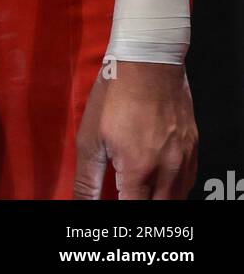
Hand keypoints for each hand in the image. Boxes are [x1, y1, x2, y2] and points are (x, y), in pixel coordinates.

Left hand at [74, 62, 197, 199]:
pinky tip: (158, 178)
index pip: (134, 212)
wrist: (148, 59)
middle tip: (125, 193)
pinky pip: (188, 181)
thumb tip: (81, 204)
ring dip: (158, 200)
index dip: (122, 214)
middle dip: (139, 206)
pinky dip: (174, 188)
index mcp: (140, 169)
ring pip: (176, 199)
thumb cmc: (116, 93)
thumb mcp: (90, 137)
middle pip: (158, 210)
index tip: (114, 202)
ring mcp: (184, 158)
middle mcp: (167, 169)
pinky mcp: (193, 147)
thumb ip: (87, 180)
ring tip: (139, 189)